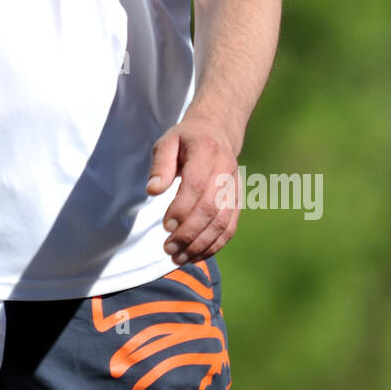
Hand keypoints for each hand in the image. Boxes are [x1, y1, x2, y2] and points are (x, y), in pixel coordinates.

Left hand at [146, 117, 239, 264]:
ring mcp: (235, 187)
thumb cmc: (186, 140)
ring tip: (178, 258)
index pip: (196, 185)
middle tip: (168, 248)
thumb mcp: (167, 142)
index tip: (165, 227)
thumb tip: (152, 190)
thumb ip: (160, 165)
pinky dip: (214, 245)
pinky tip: (196, 255)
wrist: (217, 132)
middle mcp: (225, 170)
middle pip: (210, 208)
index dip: (181, 209)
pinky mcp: (238, 201)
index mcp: (206, 151)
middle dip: (188, 233)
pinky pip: (230, 228)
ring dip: (200, 245)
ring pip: (222, 223)